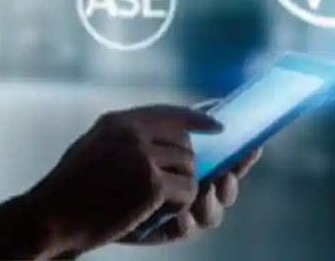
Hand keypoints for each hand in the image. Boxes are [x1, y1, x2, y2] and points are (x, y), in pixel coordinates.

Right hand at [22, 104, 222, 256]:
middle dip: (186, 167)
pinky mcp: (151, 183)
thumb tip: (164, 138)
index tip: (218, 125)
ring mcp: (142, 155)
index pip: (169, 112)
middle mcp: (132, 132)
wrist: (50, 217)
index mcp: (118, 121)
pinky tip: (154, 212)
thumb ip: (124, 139)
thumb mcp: (92, 149)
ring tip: (152, 204)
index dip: (197, 118)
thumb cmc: (68, 192)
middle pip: (185, 144)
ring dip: (179, 190)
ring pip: (189, 169)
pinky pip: (187, 191)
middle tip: (171, 187)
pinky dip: (179, 206)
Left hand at [121, 97, 261, 245]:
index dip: (243, 156)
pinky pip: (186, 230)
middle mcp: (192, 188)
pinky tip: (182, 214)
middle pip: (226, 190)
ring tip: (203, 193)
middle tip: (222, 177)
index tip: (252, 147)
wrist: (81, 189)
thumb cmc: (114, 153)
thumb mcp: (147, 128)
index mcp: (195, 164)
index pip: (228, 160)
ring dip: (212, 204)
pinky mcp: (164, 229)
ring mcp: (180, 210)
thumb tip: (218, 104)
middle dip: (229, 184)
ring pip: (212, 213)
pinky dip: (187, 222)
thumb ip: (181, 118)